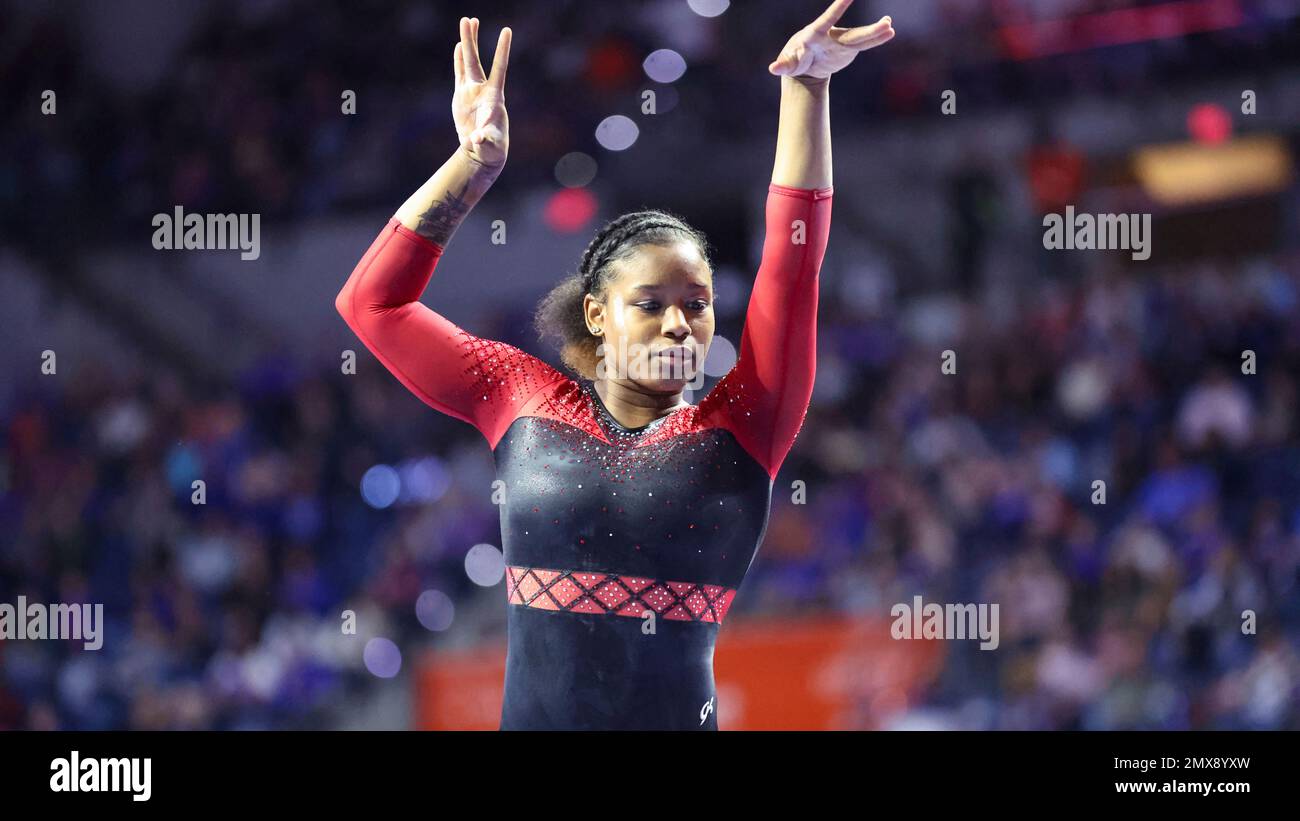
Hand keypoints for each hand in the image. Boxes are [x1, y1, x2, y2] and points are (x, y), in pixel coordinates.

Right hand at [453, 16, 510, 168]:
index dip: (502, 50)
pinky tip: (458, 46)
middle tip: (470, 19)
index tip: (506, 30)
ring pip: (468, 62)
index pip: (499, 68)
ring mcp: (472, 92)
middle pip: (477, 61)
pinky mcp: (461, 97)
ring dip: (467, 43)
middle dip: (473, 40)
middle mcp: (483, 90)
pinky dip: (458, 60)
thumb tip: (476, 139)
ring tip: (467, 21)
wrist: (482, 153)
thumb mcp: (488, 146)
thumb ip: (483, 140)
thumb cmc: (491, 151)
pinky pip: (459, 74)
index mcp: (494, 98)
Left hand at [768, 0, 893, 80]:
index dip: (838, 8)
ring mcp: (842, 42)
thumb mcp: (788, 64)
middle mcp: (832, 35)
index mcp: (815, 34)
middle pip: (852, 33)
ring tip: (890, 26)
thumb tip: (773, 68)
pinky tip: (890, 32)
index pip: (827, 19)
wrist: (806, 67)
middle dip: (869, 31)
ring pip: (862, 38)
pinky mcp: (849, 49)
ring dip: (876, 33)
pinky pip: (865, 45)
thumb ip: (784, 64)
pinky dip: (876, 39)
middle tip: (886, 23)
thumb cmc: (794, 60)